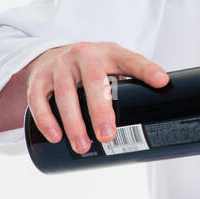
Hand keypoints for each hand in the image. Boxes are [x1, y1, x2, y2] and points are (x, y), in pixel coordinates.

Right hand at [25, 42, 168, 154]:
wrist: (54, 56)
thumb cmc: (92, 67)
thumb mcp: (115, 66)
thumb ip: (134, 81)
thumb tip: (161, 108)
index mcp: (108, 53)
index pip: (130, 59)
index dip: (146, 69)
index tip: (161, 82)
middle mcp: (82, 55)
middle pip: (93, 81)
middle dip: (100, 110)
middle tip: (107, 136)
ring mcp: (59, 65)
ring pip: (65, 94)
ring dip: (73, 122)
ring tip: (83, 146)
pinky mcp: (38, 79)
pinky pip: (38, 99)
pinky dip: (45, 119)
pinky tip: (55, 136)